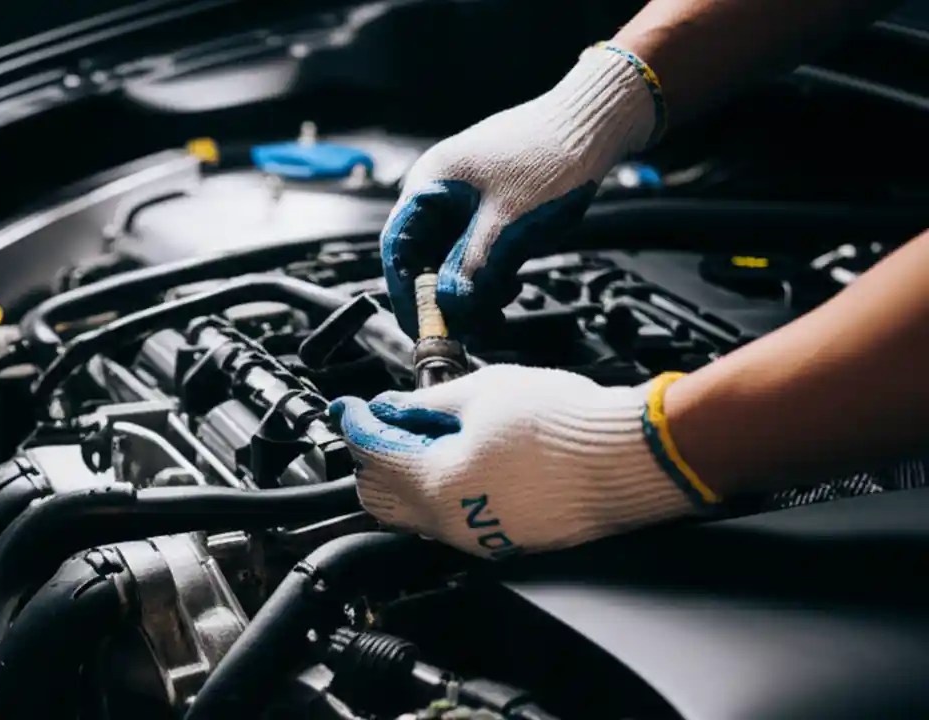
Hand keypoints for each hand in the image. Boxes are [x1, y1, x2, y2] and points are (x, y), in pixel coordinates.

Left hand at [329, 365, 707, 557]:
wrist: (629, 457)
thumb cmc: (567, 423)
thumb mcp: (484, 391)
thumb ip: (427, 403)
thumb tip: (393, 406)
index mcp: (437, 483)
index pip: (370, 453)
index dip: (353, 421)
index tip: (349, 405)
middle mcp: (451, 522)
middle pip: (377, 497)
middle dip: (369, 456)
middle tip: (380, 422)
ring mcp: (479, 537)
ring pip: (411, 515)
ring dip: (402, 476)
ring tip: (422, 435)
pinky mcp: (505, 541)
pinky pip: (449, 522)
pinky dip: (437, 491)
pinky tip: (458, 457)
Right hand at [382, 44, 661, 338]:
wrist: (596, 122)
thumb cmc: (552, 156)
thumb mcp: (509, 225)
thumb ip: (472, 271)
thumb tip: (448, 310)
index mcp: (429, 184)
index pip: (397, 248)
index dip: (406, 293)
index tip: (424, 327)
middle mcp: (439, 190)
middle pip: (422, 256)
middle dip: (443, 296)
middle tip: (466, 328)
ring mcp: (464, 196)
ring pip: (451, 256)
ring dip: (469, 288)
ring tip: (498, 306)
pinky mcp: (489, 203)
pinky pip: (474, 247)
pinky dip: (487, 272)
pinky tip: (509, 284)